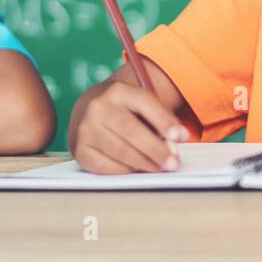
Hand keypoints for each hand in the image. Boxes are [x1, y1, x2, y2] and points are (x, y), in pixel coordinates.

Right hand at [70, 80, 189, 173]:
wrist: (89, 111)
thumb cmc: (124, 111)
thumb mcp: (140, 105)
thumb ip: (159, 119)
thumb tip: (176, 141)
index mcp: (118, 90)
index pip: (145, 103)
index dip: (164, 121)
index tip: (181, 137)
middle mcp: (98, 107)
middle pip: (131, 131)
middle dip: (156, 150)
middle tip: (173, 163)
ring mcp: (86, 128)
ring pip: (119, 151)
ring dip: (144, 163)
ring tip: (159, 168)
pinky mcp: (79, 150)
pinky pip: (104, 166)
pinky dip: (124, 170)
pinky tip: (135, 170)